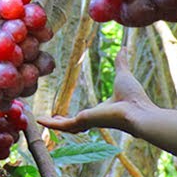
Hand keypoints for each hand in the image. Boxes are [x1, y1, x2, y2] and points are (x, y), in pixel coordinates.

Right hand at [38, 50, 153, 133]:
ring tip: (38, 121)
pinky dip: (51, 124)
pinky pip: (63, 125)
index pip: (85, 117)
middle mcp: (93, 120)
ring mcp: (87, 122)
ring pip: (65, 126)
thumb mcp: (122, 75)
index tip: (64, 115)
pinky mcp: (83, 121)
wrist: (138, 111)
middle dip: (61, 124)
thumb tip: (123, 49)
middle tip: (50, 120)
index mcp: (102, 112)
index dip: (75, 118)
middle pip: (73, 125)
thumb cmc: (135, 97)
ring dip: (52, 125)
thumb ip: (120, 63)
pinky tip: (38, 120)